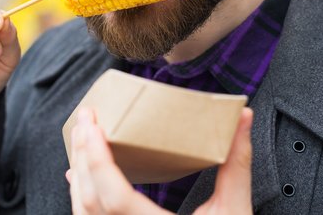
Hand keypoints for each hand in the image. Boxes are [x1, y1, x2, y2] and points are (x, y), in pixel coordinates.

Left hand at [67, 107, 253, 214]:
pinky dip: (80, 194)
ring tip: (83, 137)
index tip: (92, 125)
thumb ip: (235, 163)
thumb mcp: (234, 210)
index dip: (97, 159)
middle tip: (85, 118)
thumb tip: (243, 117)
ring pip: (83, 211)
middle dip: (82, 154)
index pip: (115, 196)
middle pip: (90, 199)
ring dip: (79, 171)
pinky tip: (79, 175)